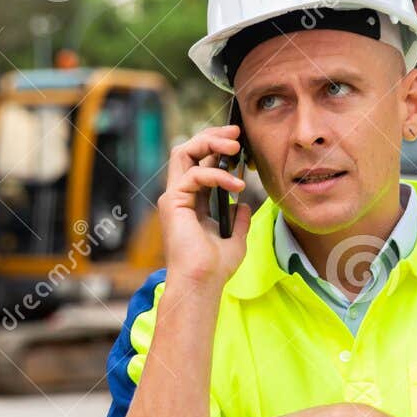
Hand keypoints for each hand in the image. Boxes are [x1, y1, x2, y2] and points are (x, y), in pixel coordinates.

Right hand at [157, 125, 251, 288]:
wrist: (202, 284)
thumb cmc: (215, 267)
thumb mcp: (236, 237)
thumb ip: (238, 219)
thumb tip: (244, 204)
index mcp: (191, 201)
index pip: (200, 161)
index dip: (217, 147)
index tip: (240, 141)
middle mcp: (179, 195)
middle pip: (188, 149)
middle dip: (212, 136)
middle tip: (236, 133)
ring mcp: (173, 197)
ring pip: (184, 152)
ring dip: (210, 144)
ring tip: (235, 147)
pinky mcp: (173, 202)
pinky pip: (194, 175)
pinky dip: (217, 175)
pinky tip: (236, 185)